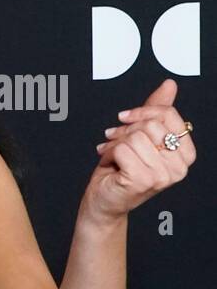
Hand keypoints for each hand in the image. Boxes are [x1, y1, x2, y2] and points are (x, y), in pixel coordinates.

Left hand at [84, 79, 195, 223]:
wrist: (104, 203)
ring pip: (135, 137)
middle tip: (113, 140)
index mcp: (185, 154)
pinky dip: (109, 153)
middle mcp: (179, 167)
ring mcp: (163, 175)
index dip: (143, 111)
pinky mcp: (143, 180)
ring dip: (115, 144)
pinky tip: (109, 164)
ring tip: (112, 155)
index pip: (169, 115)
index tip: (125, 117)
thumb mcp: (140, 138)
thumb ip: (156, 113)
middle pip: (151, 125)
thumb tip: (169, 85)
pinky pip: (123, 149)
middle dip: (125, 130)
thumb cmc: (121, 171)